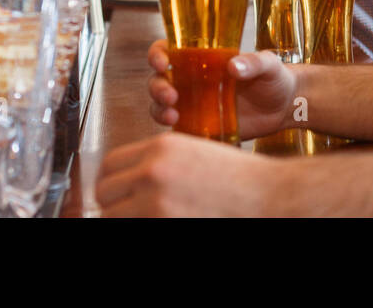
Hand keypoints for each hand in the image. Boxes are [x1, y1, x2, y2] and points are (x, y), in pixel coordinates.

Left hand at [95, 132, 275, 216]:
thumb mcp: (195, 152)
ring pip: (111, 215)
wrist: (268, 196)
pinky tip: (162, 221)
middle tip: (127, 210)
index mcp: (160, 147)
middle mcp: (153, 171)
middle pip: (104, 192)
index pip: (109, 164)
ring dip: (125, 217)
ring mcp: (155, 201)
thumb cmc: (239, 178)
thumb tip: (132, 178)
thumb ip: (160, 161)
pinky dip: (141, 225)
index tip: (115, 191)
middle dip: (113, 204)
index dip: (110, 181)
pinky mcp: (163, 223)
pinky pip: (134, 226)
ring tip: (145, 217)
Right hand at [146, 39, 297, 138]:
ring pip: (161, 105)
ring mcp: (194, 103)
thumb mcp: (269, 64)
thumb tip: (233, 66)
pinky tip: (181, 130)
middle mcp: (192, 79)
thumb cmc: (275, 77)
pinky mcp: (200, 125)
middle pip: (158, 80)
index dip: (157, 54)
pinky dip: (173, 130)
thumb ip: (254, 62)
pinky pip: (178, 128)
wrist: (285, 107)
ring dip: (159, 109)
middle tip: (171, 96)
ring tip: (173, 115)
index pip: (168, 50)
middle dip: (157, 87)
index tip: (163, 62)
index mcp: (202, 58)